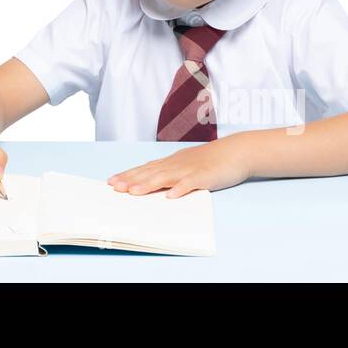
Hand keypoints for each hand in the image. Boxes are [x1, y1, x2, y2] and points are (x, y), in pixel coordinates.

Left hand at [107, 137, 252, 197]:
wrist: (235, 151)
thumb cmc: (210, 160)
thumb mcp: (186, 165)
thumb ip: (170, 173)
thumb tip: (151, 182)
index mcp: (171, 162)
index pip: (146, 169)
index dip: (128, 175)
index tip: (112, 181)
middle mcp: (177, 164)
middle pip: (150, 172)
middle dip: (131, 180)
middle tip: (114, 187)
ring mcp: (190, 169)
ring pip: (166, 177)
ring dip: (149, 184)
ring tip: (133, 192)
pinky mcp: (205, 176)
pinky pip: (192, 183)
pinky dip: (181, 189)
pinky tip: (172, 196)